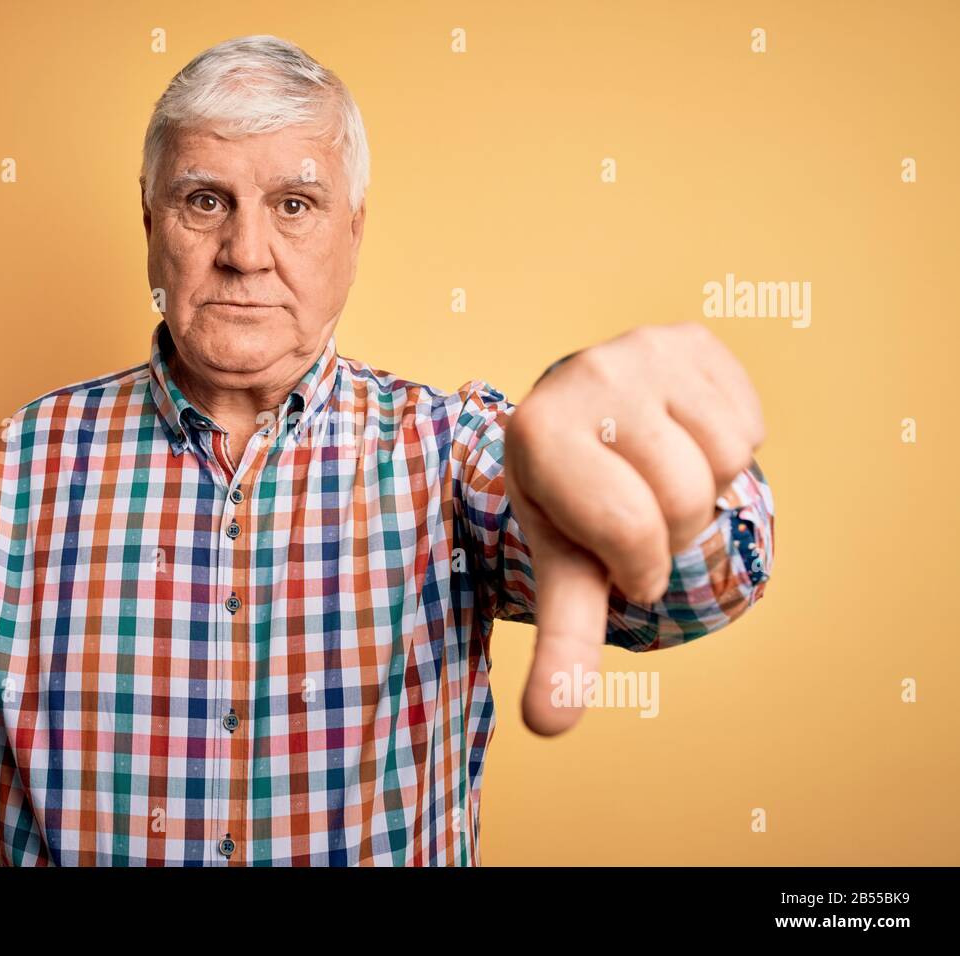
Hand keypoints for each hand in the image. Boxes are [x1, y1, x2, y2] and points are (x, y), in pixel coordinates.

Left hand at [503, 322, 764, 735]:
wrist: (579, 425)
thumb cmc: (572, 506)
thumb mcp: (566, 568)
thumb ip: (564, 645)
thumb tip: (548, 726)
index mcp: (536, 435)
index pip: (629, 530)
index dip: (639, 564)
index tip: (618, 556)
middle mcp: (584, 376)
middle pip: (685, 496)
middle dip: (672, 527)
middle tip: (635, 509)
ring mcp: (637, 346)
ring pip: (727, 457)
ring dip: (702, 483)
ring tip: (655, 471)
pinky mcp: (686, 336)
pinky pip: (750, 420)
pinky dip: (726, 443)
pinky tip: (678, 435)